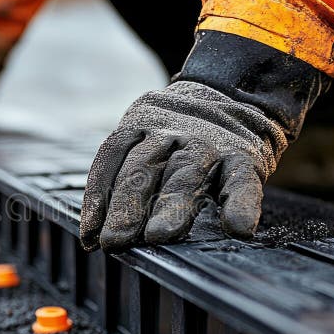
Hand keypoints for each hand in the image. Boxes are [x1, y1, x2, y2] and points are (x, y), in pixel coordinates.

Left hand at [80, 31, 328, 251]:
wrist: (236, 92)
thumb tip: (92, 236)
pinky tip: (238, 229)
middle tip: (114, 240)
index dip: (98, 197)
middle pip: (143, 168)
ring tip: (159, 235)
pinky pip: (241, 182)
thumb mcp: (148, 138)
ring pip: (186, 173)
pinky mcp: (245, 157)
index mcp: (141, 124)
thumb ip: (126, 177)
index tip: (89, 237)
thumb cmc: (180, 136)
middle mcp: (173, 133)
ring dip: (172, 206)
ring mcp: (210, 144)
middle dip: (127, 206)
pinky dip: (240, 205)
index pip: (112, 157)